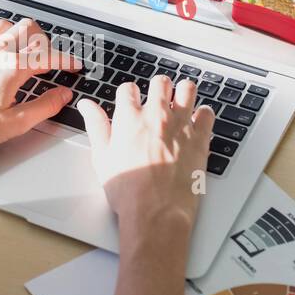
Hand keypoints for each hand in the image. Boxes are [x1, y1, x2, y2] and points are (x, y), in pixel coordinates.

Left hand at [0, 18, 81, 162]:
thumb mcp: (14, 124)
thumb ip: (44, 107)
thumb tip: (62, 95)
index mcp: (11, 68)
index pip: (48, 55)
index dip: (66, 60)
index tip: (73, 66)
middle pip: (28, 28)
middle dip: (44, 40)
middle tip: (49, 58)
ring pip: (5, 25)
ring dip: (19, 34)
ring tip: (24, 51)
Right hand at [77, 76, 213, 244]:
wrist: (156, 212)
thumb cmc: (129, 191)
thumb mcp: (101, 158)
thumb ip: (96, 126)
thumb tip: (87, 105)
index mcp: (129, 118)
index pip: (128, 89)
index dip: (128, 94)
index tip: (131, 101)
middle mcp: (156, 116)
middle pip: (160, 82)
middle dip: (158, 87)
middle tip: (157, 99)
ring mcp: (181, 125)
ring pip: (187, 89)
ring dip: (183, 92)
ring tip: (180, 101)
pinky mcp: (200, 139)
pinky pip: (207, 113)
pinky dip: (203, 114)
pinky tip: (197, 121)